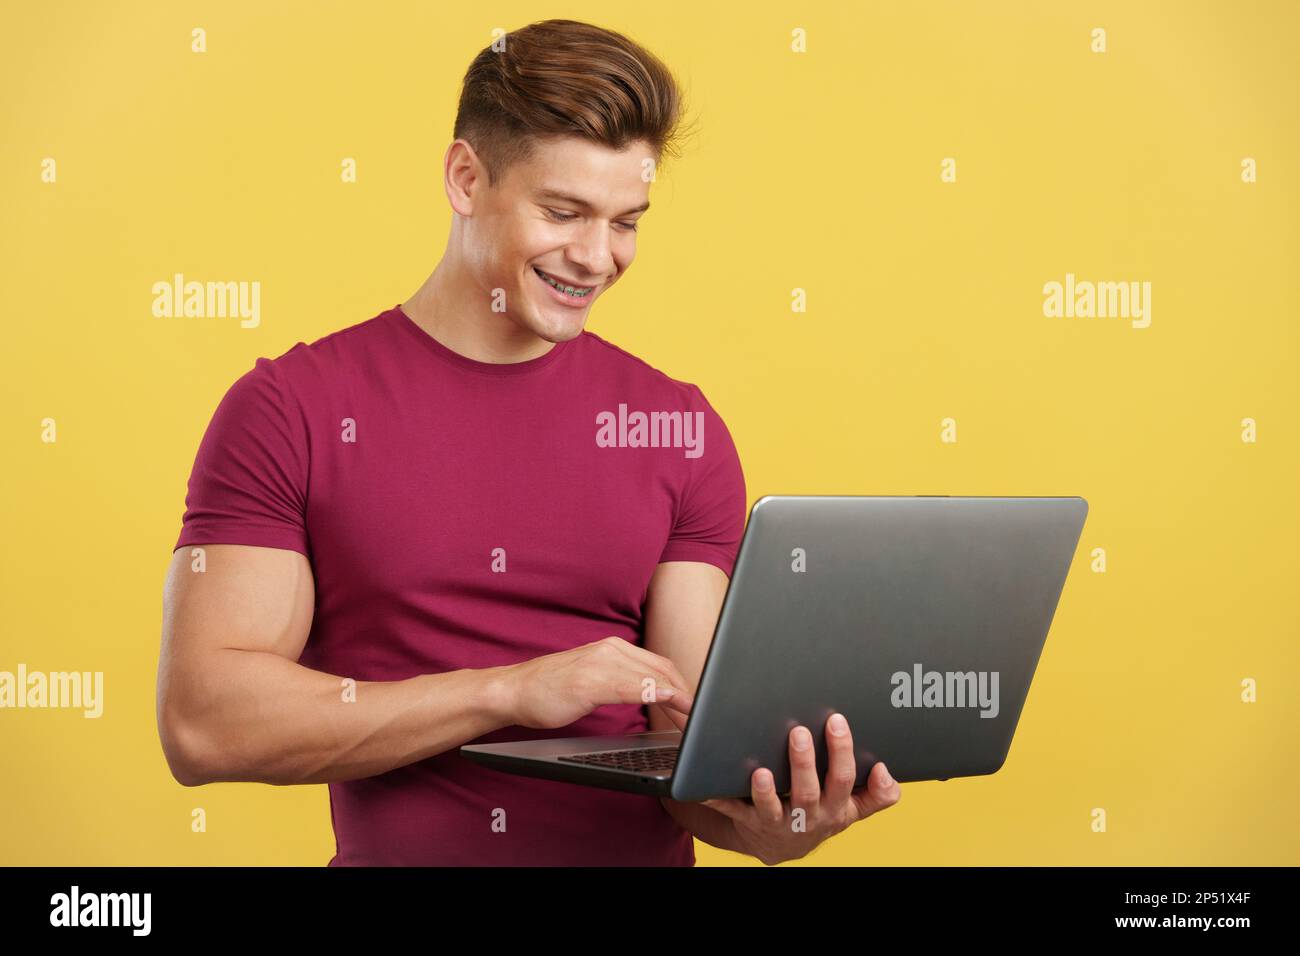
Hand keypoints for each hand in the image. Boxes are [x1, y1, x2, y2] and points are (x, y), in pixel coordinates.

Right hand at [500, 636, 693, 729]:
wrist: (513, 691)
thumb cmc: (551, 689)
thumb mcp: (594, 680)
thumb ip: (623, 682)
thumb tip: (655, 697)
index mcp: (613, 648)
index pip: (660, 665)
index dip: (684, 685)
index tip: (698, 706)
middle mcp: (610, 650)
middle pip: (662, 670)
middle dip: (687, 693)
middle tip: (702, 716)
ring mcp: (599, 663)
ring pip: (651, 677)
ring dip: (677, 697)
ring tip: (692, 716)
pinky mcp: (589, 680)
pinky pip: (629, 686)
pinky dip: (654, 692)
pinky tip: (668, 700)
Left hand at [700, 713, 900, 865]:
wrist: (785, 845)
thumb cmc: (822, 812)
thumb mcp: (854, 808)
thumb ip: (877, 794)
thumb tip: (885, 771)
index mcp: (835, 807)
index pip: (843, 779)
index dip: (842, 752)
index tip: (836, 721)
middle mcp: (808, 816)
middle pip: (807, 790)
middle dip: (803, 762)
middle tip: (798, 732)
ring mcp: (778, 821)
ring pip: (772, 807)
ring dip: (765, 790)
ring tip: (761, 771)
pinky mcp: (749, 822)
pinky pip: (733, 811)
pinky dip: (720, 799)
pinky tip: (710, 787)